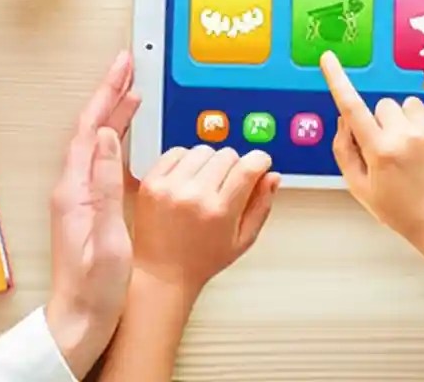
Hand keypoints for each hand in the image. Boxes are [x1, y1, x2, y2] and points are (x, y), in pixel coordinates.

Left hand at [45, 51, 140, 377]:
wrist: (81, 318)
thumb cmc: (94, 286)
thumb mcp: (106, 234)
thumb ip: (106, 185)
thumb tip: (108, 138)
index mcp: (76, 189)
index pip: (92, 128)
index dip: (109, 93)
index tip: (123, 67)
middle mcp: (74, 187)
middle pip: (93, 128)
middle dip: (111, 93)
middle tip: (128, 67)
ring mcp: (80, 195)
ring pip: (98, 141)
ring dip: (115, 113)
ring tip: (132, 91)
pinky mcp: (89, 205)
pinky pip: (103, 159)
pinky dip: (118, 138)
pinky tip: (128, 136)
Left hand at [134, 146, 280, 297]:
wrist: (162, 273)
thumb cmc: (202, 260)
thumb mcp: (243, 239)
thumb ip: (261, 205)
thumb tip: (272, 176)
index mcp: (221, 211)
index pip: (249, 166)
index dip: (260, 161)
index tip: (259, 164)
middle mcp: (195, 196)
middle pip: (227, 155)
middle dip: (234, 165)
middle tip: (228, 184)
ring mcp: (170, 187)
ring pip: (203, 150)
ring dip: (209, 162)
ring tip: (205, 184)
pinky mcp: (151, 183)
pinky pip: (175, 152)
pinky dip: (185, 160)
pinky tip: (187, 179)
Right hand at [321, 50, 423, 246]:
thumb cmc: (402, 211)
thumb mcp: (360, 189)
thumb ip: (345, 151)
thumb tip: (344, 119)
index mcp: (379, 150)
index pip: (351, 107)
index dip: (337, 80)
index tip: (328, 59)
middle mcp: (405, 136)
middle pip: (382, 106)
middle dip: (382, 121)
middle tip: (392, 146)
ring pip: (408, 103)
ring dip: (408, 117)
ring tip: (416, 144)